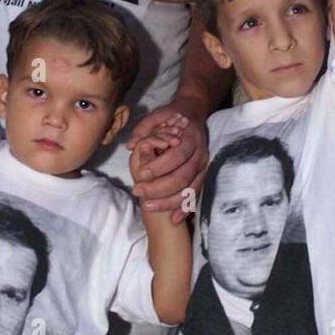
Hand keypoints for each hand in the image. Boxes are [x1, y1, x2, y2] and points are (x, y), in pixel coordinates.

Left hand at [127, 107, 207, 222]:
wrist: (193, 115)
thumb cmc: (172, 117)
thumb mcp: (157, 116)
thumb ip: (144, 129)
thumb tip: (131, 145)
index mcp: (190, 138)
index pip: (176, 156)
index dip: (158, 167)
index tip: (140, 176)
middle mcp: (200, 154)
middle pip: (182, 176)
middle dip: (160, 188)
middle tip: (139, 193)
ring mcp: (203, 166)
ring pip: (190, 189)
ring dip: (170, 201)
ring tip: (149, 206)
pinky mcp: (203, 176)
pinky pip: (196, 195)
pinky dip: (186, 208)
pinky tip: (175, 219)